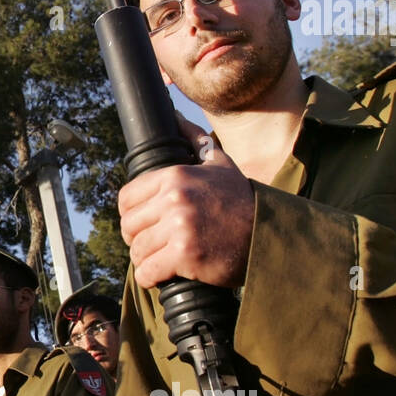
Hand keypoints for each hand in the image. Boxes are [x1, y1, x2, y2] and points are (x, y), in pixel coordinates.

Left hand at [117, 115, 253, 288]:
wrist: (268, 234)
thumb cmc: (241, 200)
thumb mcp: (220, 164)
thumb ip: (196, 141)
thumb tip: (176, 117)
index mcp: (175, 176)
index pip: (127, 198)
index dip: (132, 214)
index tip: (144, 224)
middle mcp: (174, 199)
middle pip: (129, 226)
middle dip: (138, 239)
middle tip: (154, 245)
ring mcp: (179, 227)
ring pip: (137, 251)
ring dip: (146, 260)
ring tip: (162, 260)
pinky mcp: (185, 255)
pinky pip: (148, 272)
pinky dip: (152, 278)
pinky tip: (165, 275)